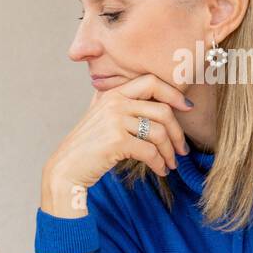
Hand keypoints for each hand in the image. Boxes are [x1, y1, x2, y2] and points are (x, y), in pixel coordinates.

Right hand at [41, 74, 192, 216]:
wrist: (66, 169)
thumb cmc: (87, 147)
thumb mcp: (102, 118)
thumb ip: (123, 106)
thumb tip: (160, 103)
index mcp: (112, 94)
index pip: (151, 82)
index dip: (173, 93)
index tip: (186, 107)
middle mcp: (114, 103)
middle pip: (162, 110)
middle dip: (178, 133)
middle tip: (182, 149)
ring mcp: (114, 121)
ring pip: (159, 132)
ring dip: (170, 152)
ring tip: (171, 163)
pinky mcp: (116, 141)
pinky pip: (150, 151)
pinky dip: (159, 163)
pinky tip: (161, 170)